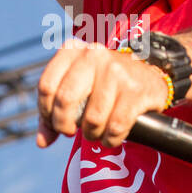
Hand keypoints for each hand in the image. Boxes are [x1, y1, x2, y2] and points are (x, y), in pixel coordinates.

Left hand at [36, 39, 168, 148]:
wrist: (149, 77)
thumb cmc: (105, 86)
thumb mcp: (78, 88)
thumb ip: (54, 111)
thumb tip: (42, 141)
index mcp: (73, 51)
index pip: (47, 86)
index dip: (46, 112)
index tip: (55, 123)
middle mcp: (94, 56)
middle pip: (65, 100)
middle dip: (64, 125)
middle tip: (72, 132)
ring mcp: (116, 71)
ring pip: (92, 118)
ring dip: (92, 134)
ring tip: (96, 132)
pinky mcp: (135, 91)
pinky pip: (115, 127)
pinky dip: (111, 139)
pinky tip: (111, 137)